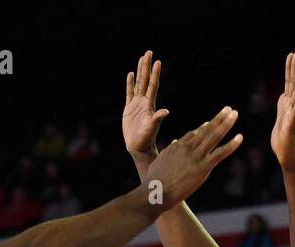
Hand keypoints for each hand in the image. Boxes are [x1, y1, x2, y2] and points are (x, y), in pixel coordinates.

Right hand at [123, 50, 168, 166]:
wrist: (139, 147)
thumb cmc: (146, 139)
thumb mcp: (152, 128)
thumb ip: (157, 119)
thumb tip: (166, 111)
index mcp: (149, 105)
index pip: (153, 85)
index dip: (154, 74)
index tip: (157, 61)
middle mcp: (144, 102)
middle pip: (145, 80)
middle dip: (146, 66)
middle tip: (148, 52)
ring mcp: (136, 105)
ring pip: (138, 84)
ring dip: (140, 71)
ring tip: (141, 58)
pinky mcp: (129, 109)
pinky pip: (129, 93)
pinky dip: (130, 83)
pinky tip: (130, 74)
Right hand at [143, 109, 241, 210]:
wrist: (156, 192)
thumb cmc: (155, 181)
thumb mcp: (160, 161)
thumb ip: (170, 150)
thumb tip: (174, 142)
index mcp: (177, 146)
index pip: (194, 134)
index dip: (204, 127)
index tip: (211, 122)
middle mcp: (188, 148)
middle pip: (206, 130)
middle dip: (218, 118)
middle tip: (228, 109)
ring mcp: (196, 157)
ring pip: (214, 137)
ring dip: (226, 124)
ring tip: (234, 114)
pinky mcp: (203, 167)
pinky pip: (220, 153)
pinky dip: (231, 145)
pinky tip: (240, 137)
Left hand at [270, 50, 294, 172]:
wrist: (287, 158)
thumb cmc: (284, 141)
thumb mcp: (281, 119)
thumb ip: (283, 107)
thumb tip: (284, 96)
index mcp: (288, 105)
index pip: (289, 83)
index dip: (290, 69)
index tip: (292, 54)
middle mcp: (293, 107)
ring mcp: (294, 115)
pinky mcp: (292, 124)